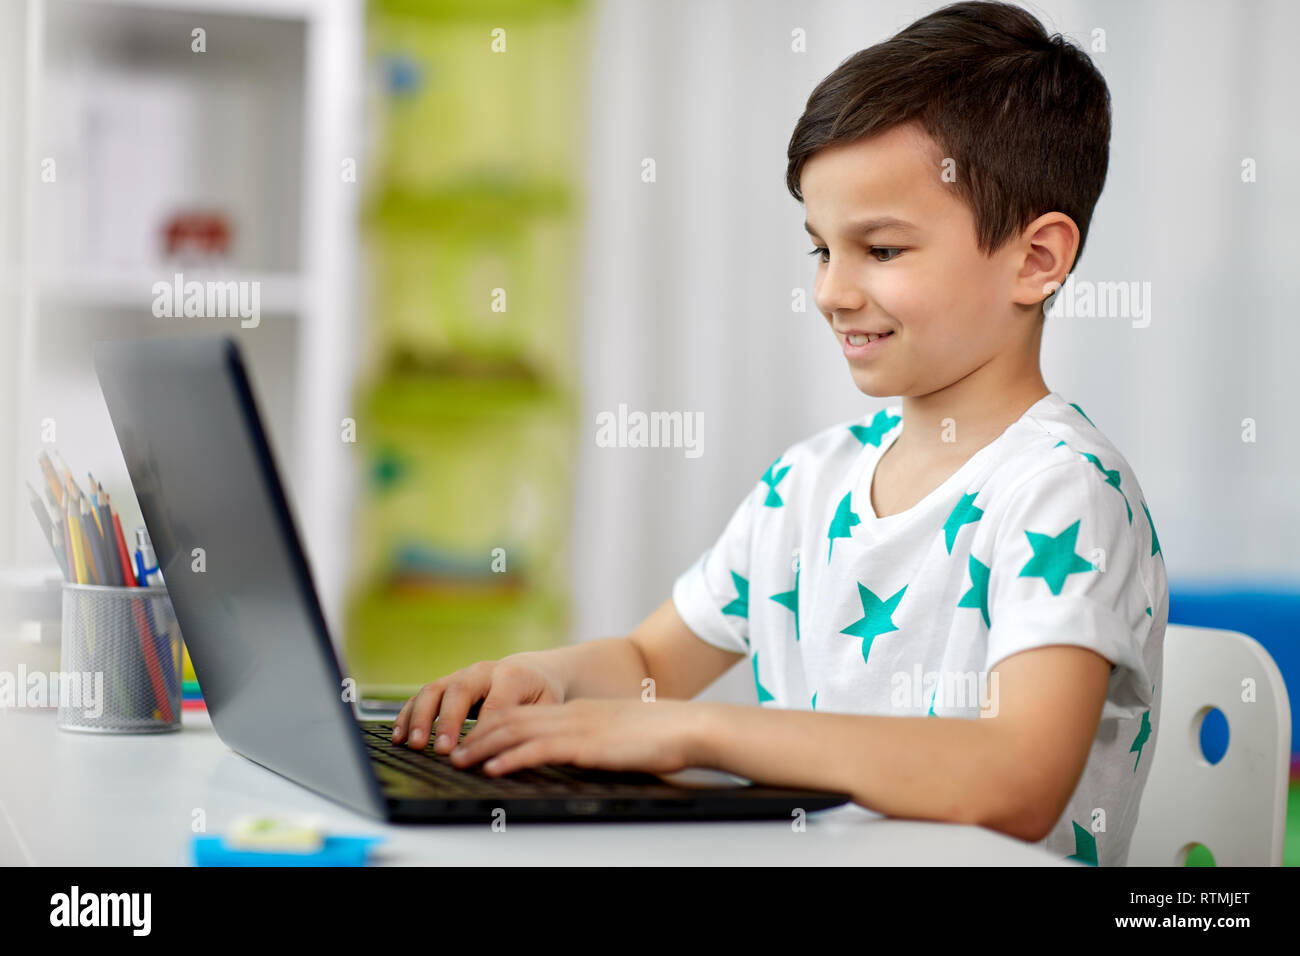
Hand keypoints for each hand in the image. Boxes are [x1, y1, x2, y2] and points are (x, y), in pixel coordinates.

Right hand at [392, 654, 564, 752]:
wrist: (531, 670)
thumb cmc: (540, 694)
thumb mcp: (547, 708)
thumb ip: (533, 727)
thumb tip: (518, 753)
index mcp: (511, 676)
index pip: (494, 705)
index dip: (482, 730)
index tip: (473, 755)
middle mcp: (482, 671)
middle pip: (459, 691)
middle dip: (448, 721)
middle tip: (441, 750)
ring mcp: (461, 675)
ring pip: (434, 690)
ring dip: (421, 718)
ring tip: (414, 745)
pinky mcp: (445, 684)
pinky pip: (421, 696)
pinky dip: (408, 716)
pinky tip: (399, 737)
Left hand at [446, 698, 705, 776]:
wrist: (689, 727)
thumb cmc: (664, 736)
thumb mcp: (620, 736)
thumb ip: (597, 742)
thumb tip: (583, 756)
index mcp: (579, 711)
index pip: (525, 714)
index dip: (493, 725)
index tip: (472, 737)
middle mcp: (572, 714)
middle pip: (511, 720)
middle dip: (477, 735)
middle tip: (453, 751)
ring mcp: (578, 727)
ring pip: (517, 733)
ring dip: (484, 748)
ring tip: (460, 760)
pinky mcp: (586, 744)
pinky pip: (539, 750)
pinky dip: (510, 759)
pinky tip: (493, 768)